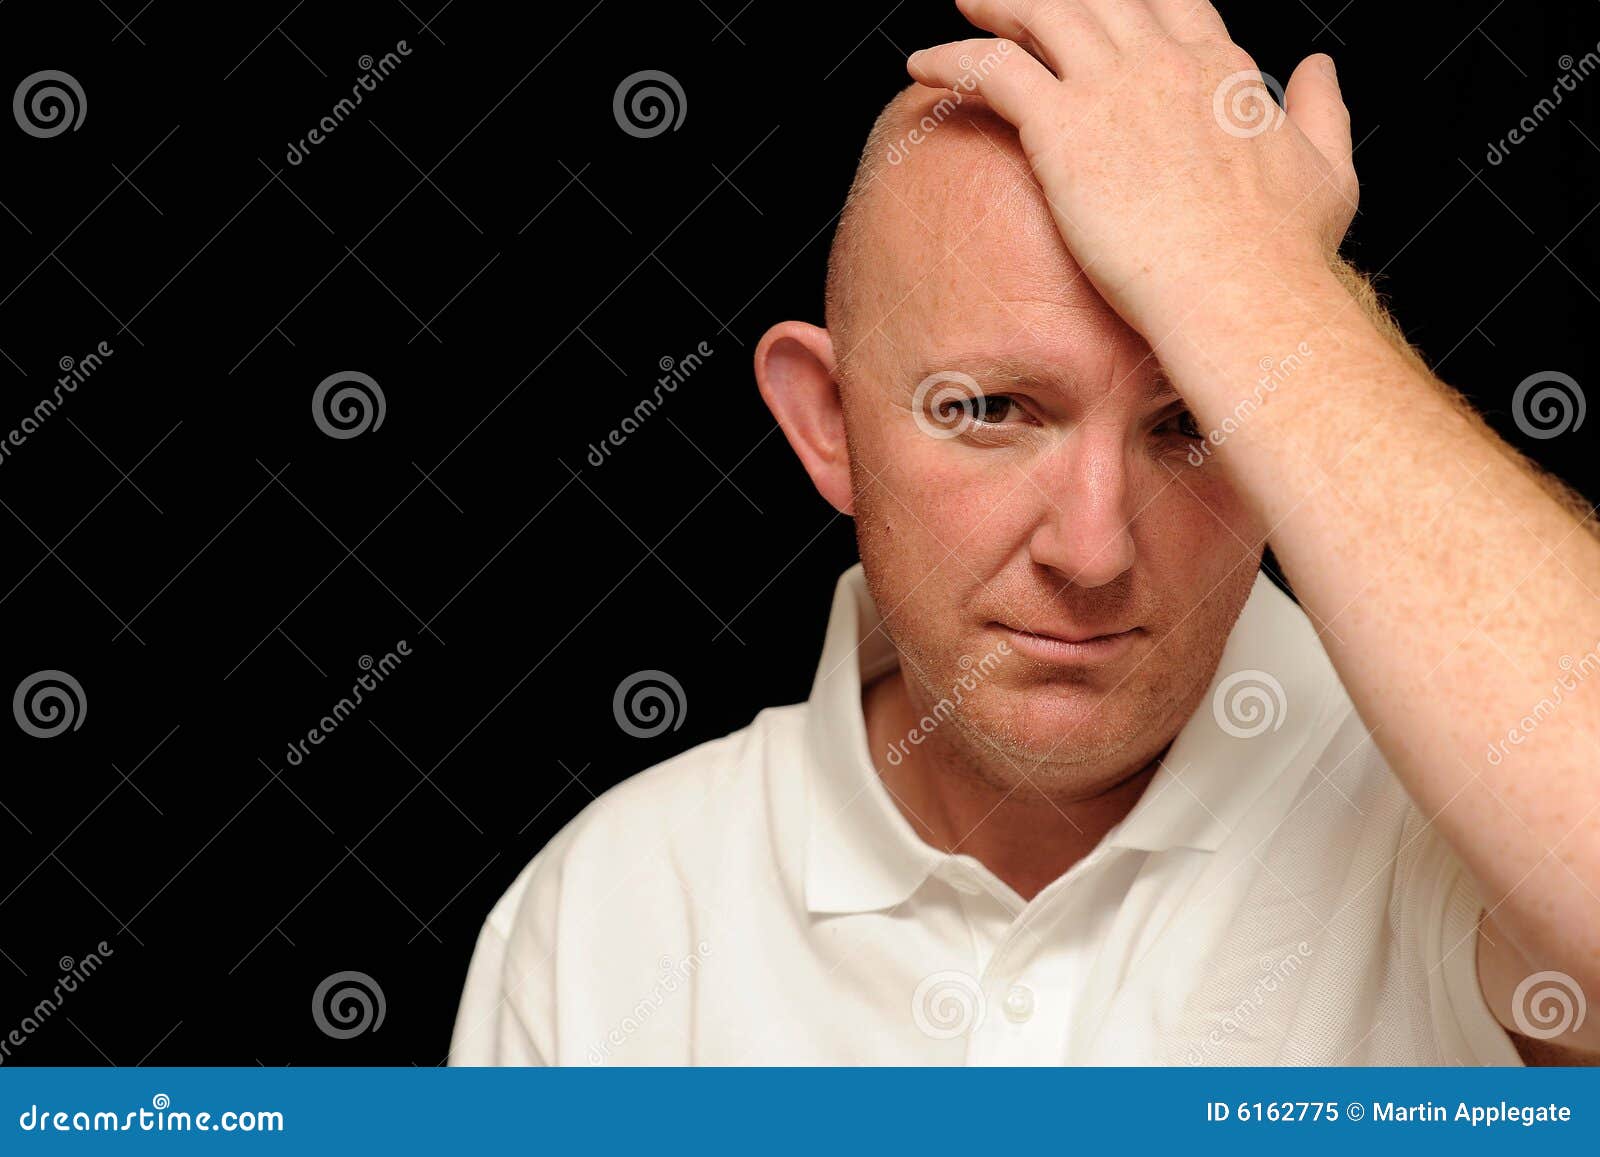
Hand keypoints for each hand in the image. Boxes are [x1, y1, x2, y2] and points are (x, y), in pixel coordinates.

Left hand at [906, 0, 1358, 338]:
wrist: (1240, 291)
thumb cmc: (1283, 253)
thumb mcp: (1328, 169)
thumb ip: (1322, 111)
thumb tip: (1320, 67)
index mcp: (1220, 69)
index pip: (1169, 4)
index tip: (1105, 2)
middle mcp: (1164, 61)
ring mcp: (1112, 87)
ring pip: (1043, 11)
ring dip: (997, 1)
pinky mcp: (1064, 127)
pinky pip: (992, 69)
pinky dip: (952, 58)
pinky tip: (920, 65)